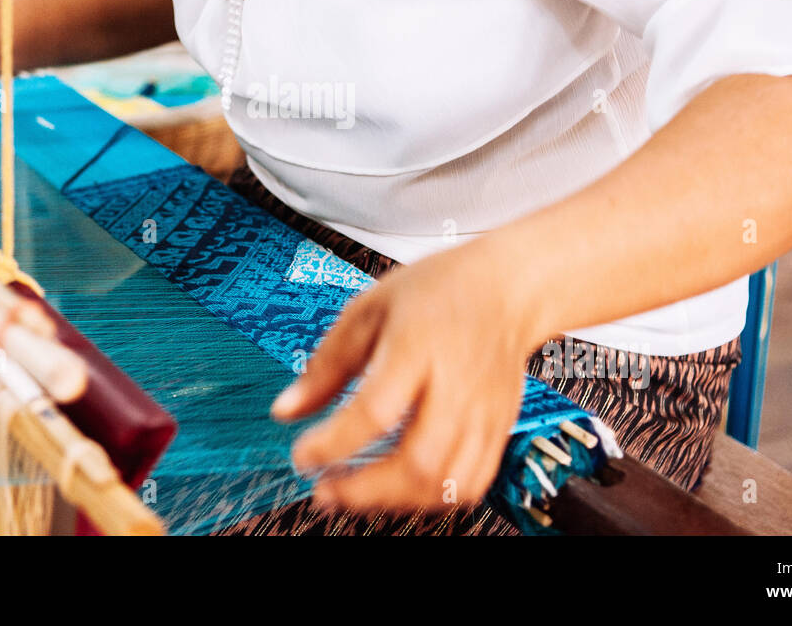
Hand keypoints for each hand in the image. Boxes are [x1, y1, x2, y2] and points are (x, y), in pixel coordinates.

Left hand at [271, 236, 547, 512]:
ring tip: (355, 494)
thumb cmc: (436, 293)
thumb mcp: (369, 310)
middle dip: (364, 490)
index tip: (303, 455)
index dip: (333, 443)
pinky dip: (429, 500)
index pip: (375, 410)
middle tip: (324, 491)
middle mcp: (456, 385)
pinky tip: (398, 490)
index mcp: (418, 345)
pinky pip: (469, 486)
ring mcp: (483, 413)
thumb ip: (326, 365)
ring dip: (393, 501)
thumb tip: (285, 412)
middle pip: (417, 461)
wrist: (506, 290)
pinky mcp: (499, 430)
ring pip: (445, 483)